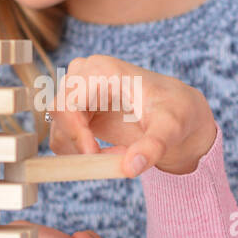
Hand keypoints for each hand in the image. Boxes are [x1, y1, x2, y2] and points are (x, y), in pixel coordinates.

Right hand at [46, 55, 217, 175]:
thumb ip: (152, 147)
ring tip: (120, 154)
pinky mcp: (77, 110)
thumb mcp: (171, 128)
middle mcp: (84, 75)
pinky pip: (63, 137)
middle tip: (110, 159)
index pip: (68, 102)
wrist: (178, 115)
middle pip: (59, 114)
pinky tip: (110, 151)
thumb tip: (130, 168)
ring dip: (83, 150)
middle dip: (80, 143)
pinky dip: (82, 152)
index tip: (94, 155)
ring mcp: (78, 92)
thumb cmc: (176, 112)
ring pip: (59, 129)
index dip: (75, 132)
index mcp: (103, 69)